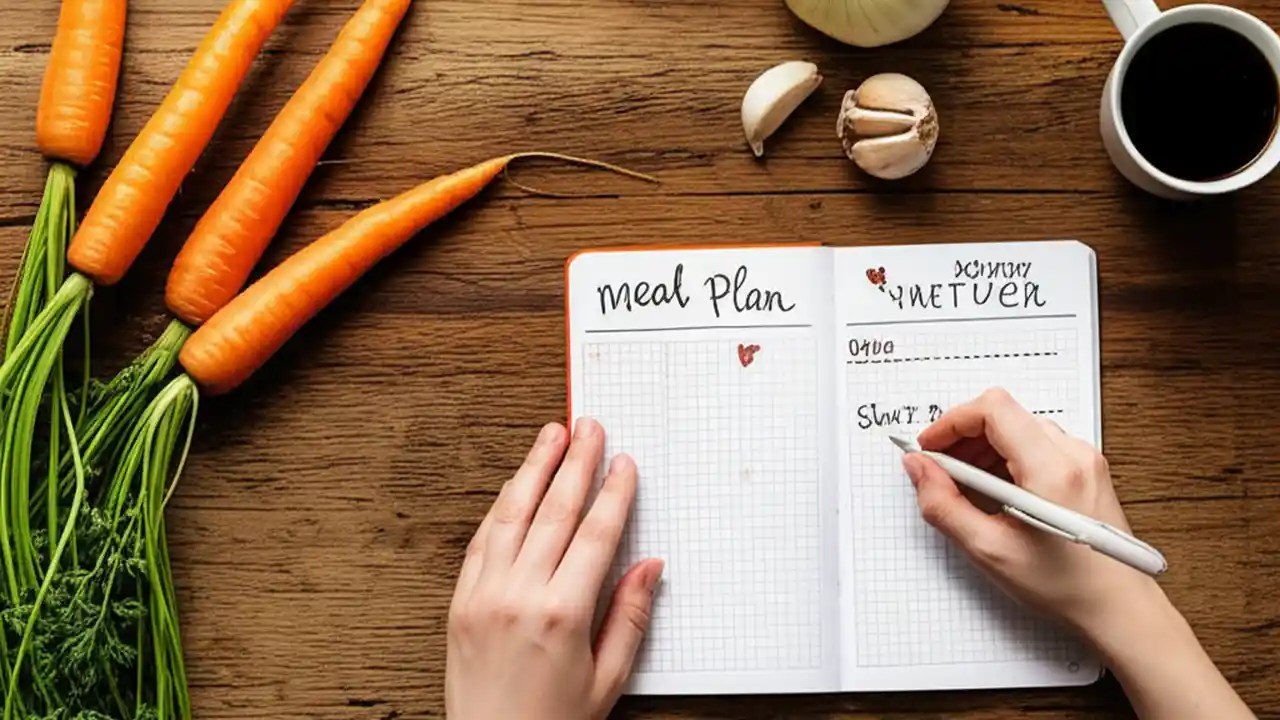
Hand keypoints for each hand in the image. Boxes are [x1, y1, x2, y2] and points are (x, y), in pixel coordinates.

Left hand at [446, 419, 663, 719]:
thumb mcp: (608, 679)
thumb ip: (629, 616)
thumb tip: (649, 567)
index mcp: (562, 614)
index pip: (596, 534)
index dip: (614, 492)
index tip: (624, 463)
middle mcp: (519, 596)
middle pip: (555, 511)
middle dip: (576, 462)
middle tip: (589, 427)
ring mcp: (484, 595)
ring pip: (513, 514)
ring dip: (534, 469)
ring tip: (550, 436)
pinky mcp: (460, 602)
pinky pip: (482, 540)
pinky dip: (501, 507)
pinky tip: (515, 485)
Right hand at [905, 389, 1255, 719]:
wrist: (1117, 606)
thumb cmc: (1066, 586)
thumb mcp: (990, 550)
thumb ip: (944, 505)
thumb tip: (919, 469)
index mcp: (1052, 470)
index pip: (993, 410)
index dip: (952, 422)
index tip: (930, 446)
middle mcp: (1073, 455)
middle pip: (1004, 414)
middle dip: (964, 435)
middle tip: (941, 468)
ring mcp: (1083, 459)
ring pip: (1018, 426)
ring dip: (983, 446)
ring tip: (967, 483)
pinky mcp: (1085, 468)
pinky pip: (1036, 442)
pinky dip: (1005, 455)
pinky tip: (995, 488)